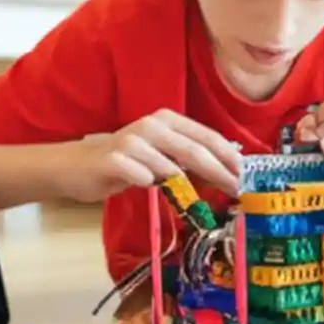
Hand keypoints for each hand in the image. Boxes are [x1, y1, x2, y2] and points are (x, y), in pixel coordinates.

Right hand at [58, 108, 240, 202]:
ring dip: (187, 185)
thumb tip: (227, 170)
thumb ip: (188, 158)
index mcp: (168, 121)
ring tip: (200, 202)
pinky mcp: (112, 159)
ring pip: (169, 165)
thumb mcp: (161, 155)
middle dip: (220, 173)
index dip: (229, 157)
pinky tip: (149, 187)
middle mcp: (152, 125)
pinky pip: (139, 174)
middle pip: (195, 151)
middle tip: (237, 191)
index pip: (207, 138)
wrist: (76, 166)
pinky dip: (148, 182)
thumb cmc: (125, 162)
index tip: (247, 176)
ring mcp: (131, 141)